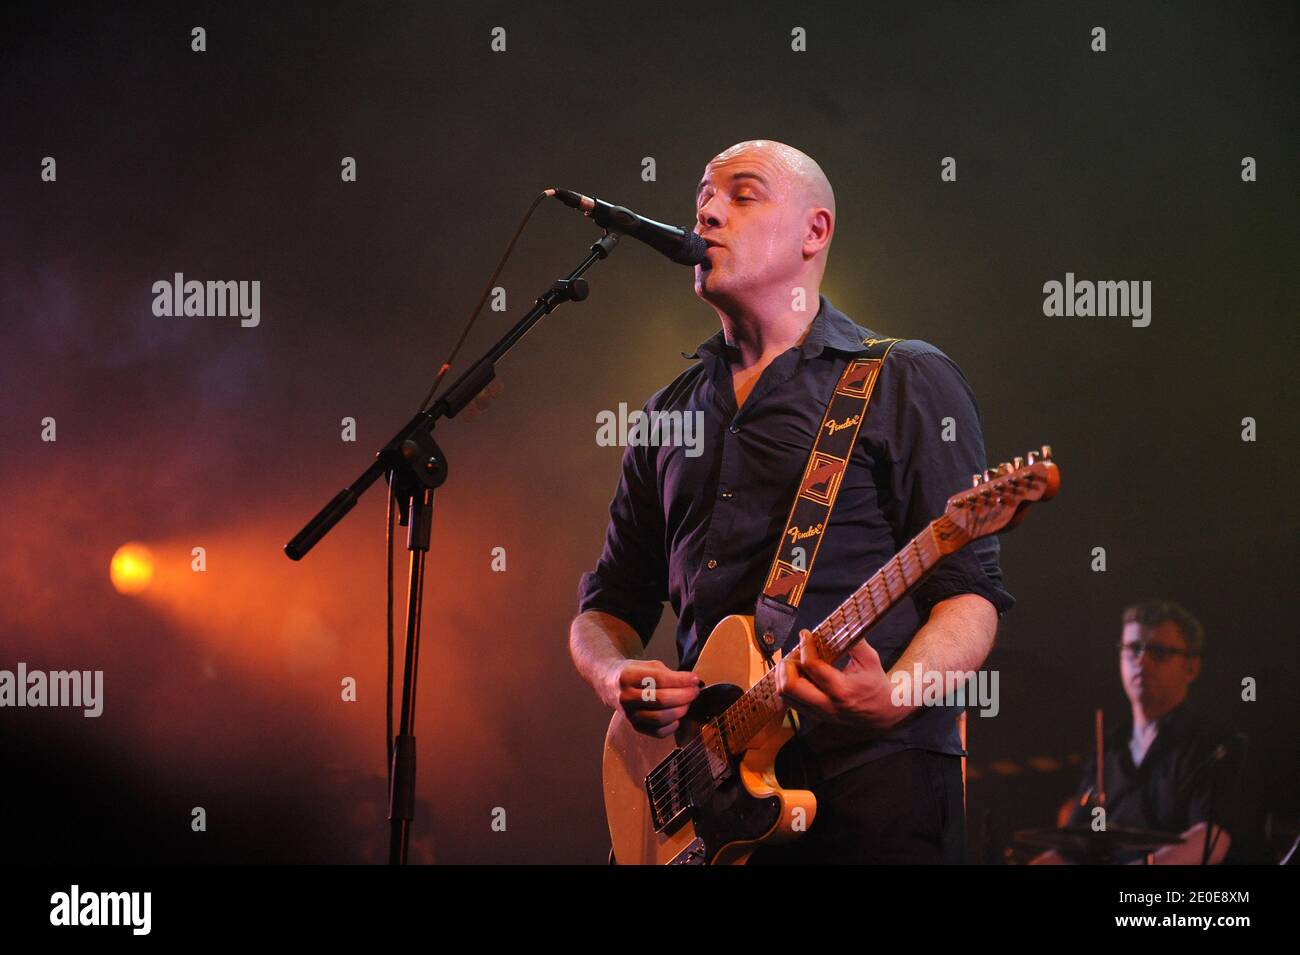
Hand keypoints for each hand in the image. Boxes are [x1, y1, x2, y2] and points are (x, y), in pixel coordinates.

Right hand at [606, 659, 702, 738]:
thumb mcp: (648, 665)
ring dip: (680, 710)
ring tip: (687, 703)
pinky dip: (672, 726)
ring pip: (660, 718)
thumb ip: (668, 673)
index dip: (681, 680)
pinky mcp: (634, 727)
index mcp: (628, 676)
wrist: (610, 684)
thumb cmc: (634, 673)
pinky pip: (657, 732)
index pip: (659, 679)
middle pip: (661, 700)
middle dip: (684, 696)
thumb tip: (692, 682)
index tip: (695, 679)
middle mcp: (626, 697)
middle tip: (694, 691)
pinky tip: (677, 717)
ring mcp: (629, 714)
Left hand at [775, 629, 908, 729]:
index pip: (811, 666)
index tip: (805, 634)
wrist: (884, 713)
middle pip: (789, 686)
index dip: (804, 646)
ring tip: (796, 662)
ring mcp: (818, 713)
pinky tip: (798, 673)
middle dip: (788, 664)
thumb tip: (839, 622)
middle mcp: (827, 704)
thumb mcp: (870, 659)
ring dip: (784, 675)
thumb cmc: (876, 684)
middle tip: (796, 652)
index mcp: (842, 690)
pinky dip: (787, 684)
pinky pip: (789, 701)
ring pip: (784, 695)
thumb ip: (854, 640)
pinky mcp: (814, 715)